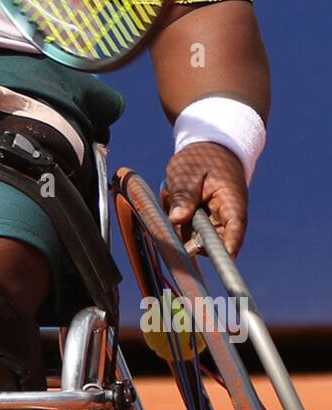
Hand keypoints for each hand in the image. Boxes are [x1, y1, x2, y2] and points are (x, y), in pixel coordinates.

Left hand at [161, 141, 247, 257]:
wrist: (209, 148)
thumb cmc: (202, 158)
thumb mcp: (188, 173)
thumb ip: (184, 196)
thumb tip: (176, 219)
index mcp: (232, 203)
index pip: (234, 231)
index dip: (228, 249)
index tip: (221, 262)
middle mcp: (227, 216)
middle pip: (212, 242)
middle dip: (191, 238)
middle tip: (175, 216)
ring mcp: (216, 221)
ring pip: (197, 238)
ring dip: (181, 227)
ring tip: (175, 196)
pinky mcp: (204, 222)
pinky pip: (189, 231)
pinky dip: (178, 222)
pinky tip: (174, 200)